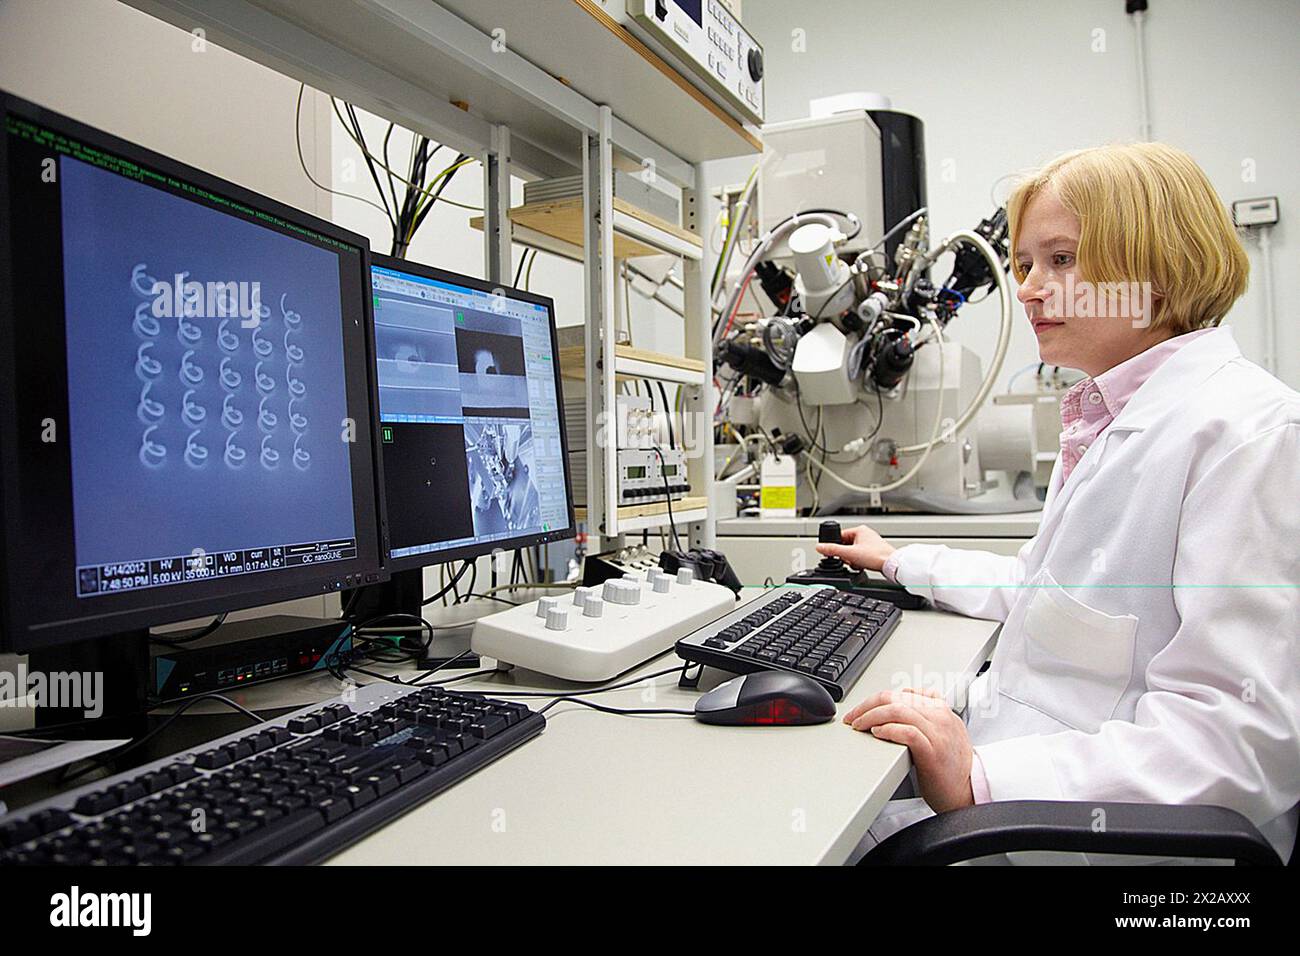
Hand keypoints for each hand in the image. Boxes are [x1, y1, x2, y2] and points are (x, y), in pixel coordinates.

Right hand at [814, 524, 895, 571]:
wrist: (892, 565)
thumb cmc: (877, 555)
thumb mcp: (849, 553)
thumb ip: (832, 550)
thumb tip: (819, 547)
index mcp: (859, 529)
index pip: (839, 536)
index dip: (836, 547)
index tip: (835, 555)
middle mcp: (865, 534)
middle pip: (845, 546)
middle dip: (846, 556)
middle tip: (850, 560)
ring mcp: (870, 543)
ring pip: (853, 552)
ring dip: (852, 560)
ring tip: (858, 563)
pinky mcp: (874, 552)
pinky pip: (860, 557)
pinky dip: (859, 562)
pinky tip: (863, 565)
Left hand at [845, 687, 974, 813]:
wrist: (969, 791)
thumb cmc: (952, 766)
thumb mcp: (945, 731)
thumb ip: (927, 714)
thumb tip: (903, 700)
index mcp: (940, 709)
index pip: (900, 693)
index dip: (875, 699)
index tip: (861, 710)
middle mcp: (939, 716)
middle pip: (894, 698)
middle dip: (867, 706)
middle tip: (852, 717)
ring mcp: (937, 732)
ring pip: (897, 710)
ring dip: (871, 716)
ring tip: (859, 725)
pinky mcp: (933, 750)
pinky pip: (906, 731)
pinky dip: (888, 729)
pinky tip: (877, 733)